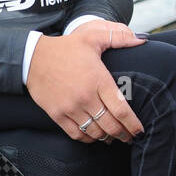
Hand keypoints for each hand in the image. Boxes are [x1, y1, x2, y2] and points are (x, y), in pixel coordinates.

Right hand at [25, 19, 144, 142]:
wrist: (33, 57)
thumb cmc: (65, 48)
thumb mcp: (92, 37)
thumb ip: (119, 37)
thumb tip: (142, 39)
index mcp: (98, 80)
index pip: (121, 110)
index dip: (133, 124)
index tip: (139, 130)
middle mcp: (86, 97)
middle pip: (111, 126)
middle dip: (123, 134)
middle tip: (129, 137)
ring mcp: (71, 108)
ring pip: (95, 133)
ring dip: (107, 137)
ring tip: (113, 137)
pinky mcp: (57, 115)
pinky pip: (76, 134)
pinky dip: (88, 139)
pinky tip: (93, 136)